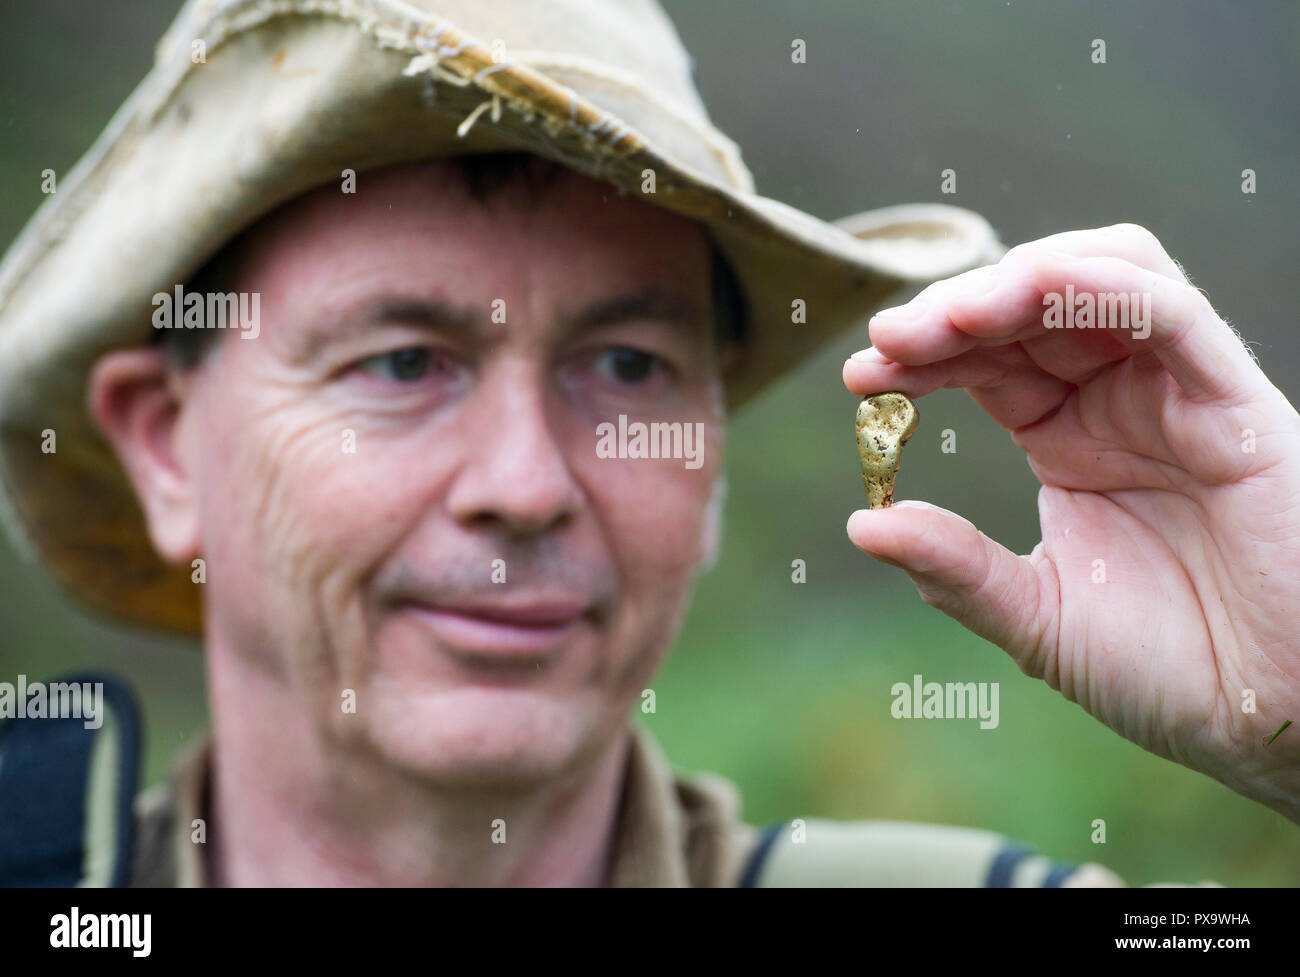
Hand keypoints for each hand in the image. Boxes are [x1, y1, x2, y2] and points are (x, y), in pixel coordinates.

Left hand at [842, 224, 1299, 822]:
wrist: (1271, 723)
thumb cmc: (1168, 672)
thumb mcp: (1037, 619)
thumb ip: (956, 570)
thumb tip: (861, 525)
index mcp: (1070, 438)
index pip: (987, 359)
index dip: (923, 355)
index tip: (861, 377)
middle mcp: (1121, 402)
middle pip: (1031, 308)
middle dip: (952, 311)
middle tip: (887, 341)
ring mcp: (1179, 396)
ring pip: (1102, 281)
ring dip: (1016, 282)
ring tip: (942, 318)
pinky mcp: (1237, 407)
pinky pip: (1172, 314)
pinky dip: (1099, 286)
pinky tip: (1027, 291)